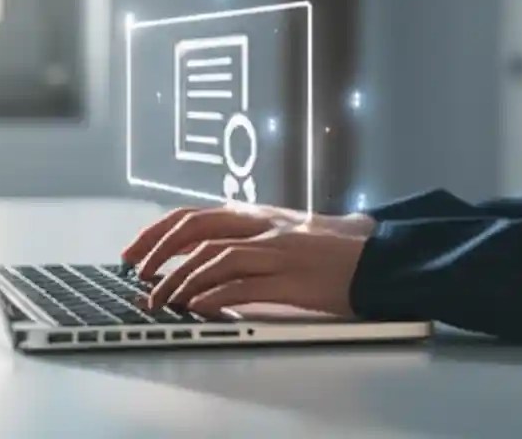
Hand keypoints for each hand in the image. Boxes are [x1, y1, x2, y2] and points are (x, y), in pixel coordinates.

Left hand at [120, 204, 376, 316]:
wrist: (385, 257)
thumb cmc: (340, 249)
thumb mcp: (291, 233)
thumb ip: (255, 238)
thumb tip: (213, 255)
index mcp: (261, 214)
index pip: (196, 215)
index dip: (159, 231)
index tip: (136, 251)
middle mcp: (265, 226)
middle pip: (196, 228)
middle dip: (158, 250)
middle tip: (138, 273)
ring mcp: (279, 251)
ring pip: (213, 257)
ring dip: (179, 279)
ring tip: (160, 299)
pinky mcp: (294, 279)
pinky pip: (242, 285)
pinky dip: (212, 295)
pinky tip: (194, 306)